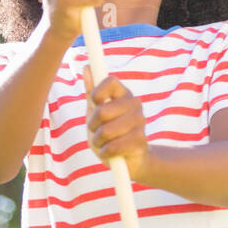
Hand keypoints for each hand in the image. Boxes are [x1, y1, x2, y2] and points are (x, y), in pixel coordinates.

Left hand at [84, 65, 149, 179]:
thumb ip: (91, 91)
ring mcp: (140, 122)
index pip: (110, 81)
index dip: (97, 93)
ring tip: (104, 143)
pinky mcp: (140, 141)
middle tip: (97, 131)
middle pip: (102, 110)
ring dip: (98, 141)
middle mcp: (134, 104)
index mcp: (123, 93)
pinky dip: (105, 152)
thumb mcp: (96, 112)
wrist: (128, 160)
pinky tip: (110, 152)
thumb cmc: (109, 132)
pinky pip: (113, 146)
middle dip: (93, 125)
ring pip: (106, 131)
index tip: (94, 104)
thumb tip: (86, 67)